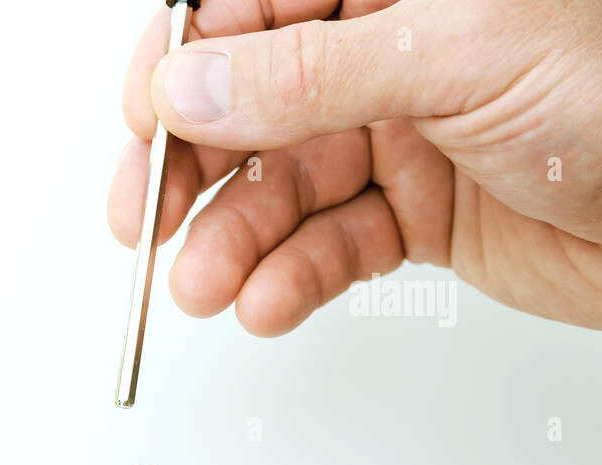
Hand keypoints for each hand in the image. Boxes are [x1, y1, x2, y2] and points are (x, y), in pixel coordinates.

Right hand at [108, 0, 601, 334]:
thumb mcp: (457, 58)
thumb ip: (310, 76)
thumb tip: (193, 85)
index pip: (249, 8)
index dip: (185, 62)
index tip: (146, 121)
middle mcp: (385, 54)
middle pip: (246, 104)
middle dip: (190, 168)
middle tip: (145, 220)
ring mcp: (396, 133)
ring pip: (279, 187)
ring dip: (230, 241)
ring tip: (203, 284)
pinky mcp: (411, 211)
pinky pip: (327, 244)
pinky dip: (290, 278)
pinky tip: (267, 299)